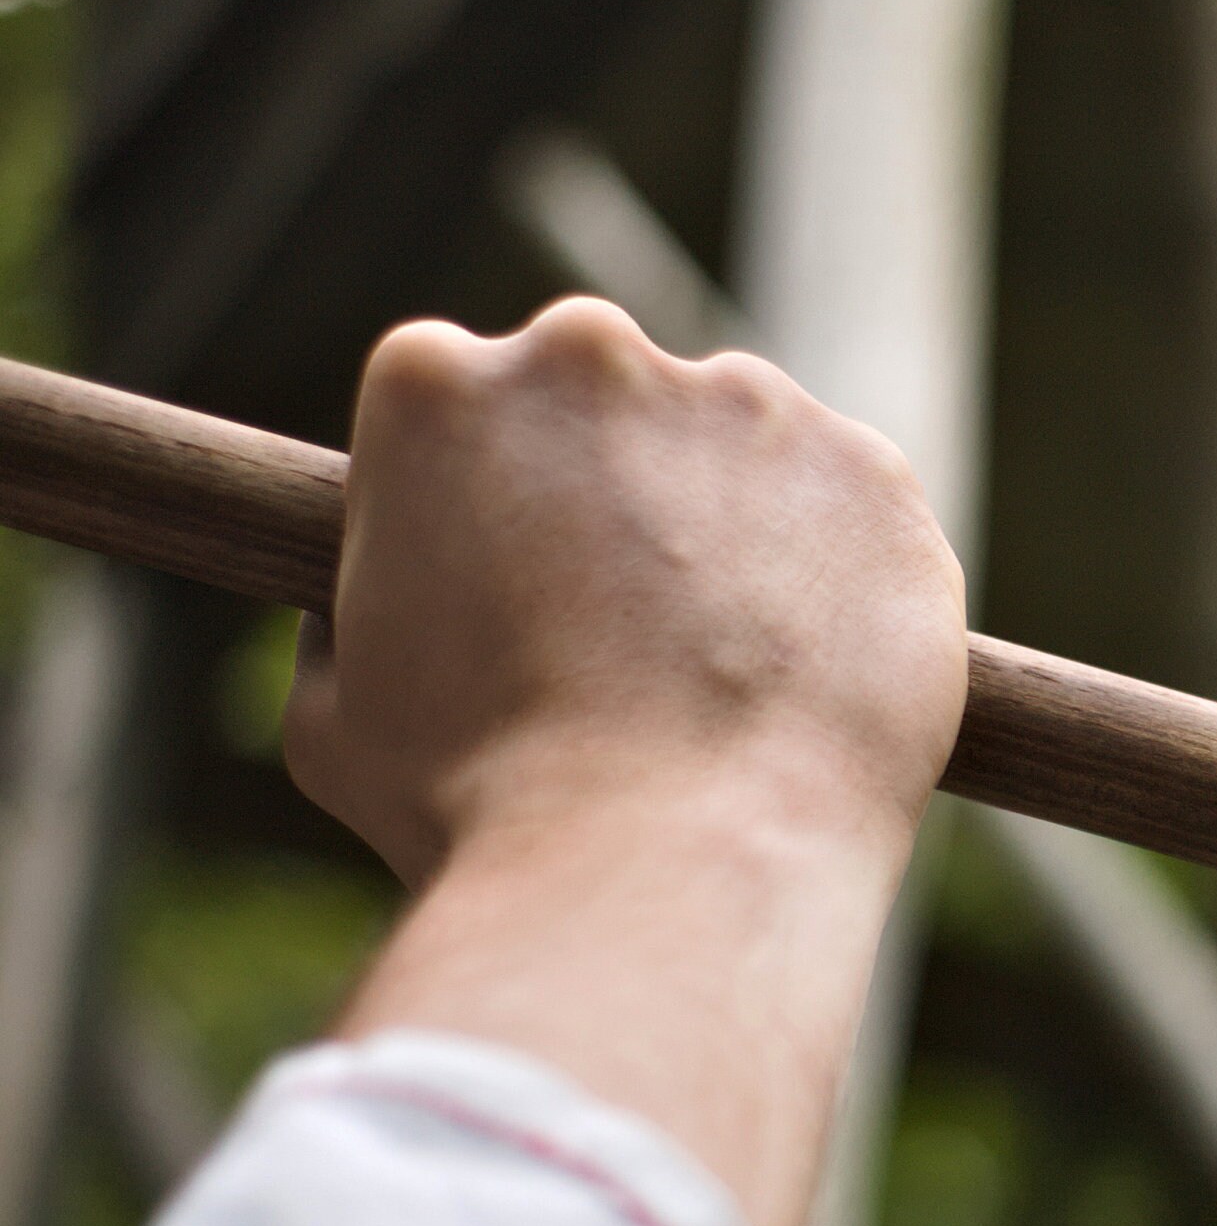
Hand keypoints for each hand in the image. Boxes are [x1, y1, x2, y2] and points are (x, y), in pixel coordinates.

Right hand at [289, 300, 970, 1225]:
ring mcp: (750, 404)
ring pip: (740, 451)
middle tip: (630, 631)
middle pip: (605, 406)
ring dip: (736, 528)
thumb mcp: (333, 716)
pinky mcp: (874, 471)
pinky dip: (844, 576)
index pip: (461, 410)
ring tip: (729, 673)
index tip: (513, 586)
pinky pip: (854, 511)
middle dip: (615, 494)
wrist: (677, 869)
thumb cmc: (482, 809)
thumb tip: (372, 611)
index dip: (485, 509)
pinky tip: (813, 675)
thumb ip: (349, 622)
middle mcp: (593, 356)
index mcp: (435, 386)